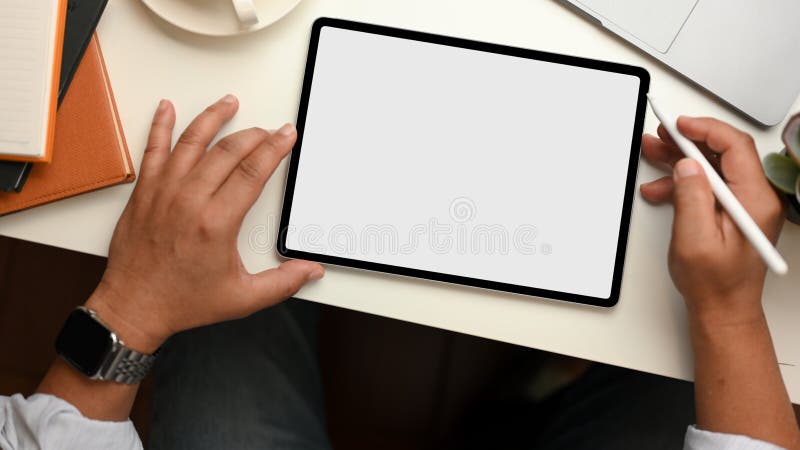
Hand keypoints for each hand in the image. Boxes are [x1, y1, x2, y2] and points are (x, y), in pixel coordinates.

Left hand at [85, 95, 323, 352]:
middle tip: (269, 130)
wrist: (134, 306)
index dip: (275, 148)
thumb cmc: (183, 301)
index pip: (253, 171)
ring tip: (229, 103)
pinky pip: (153, 149)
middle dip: (255, 134)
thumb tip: (311, 270)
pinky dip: (160, 126)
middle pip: (228, 151)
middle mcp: (188, 200)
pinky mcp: (144, 192)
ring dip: (213, 118)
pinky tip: (167, 109)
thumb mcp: (242, 298)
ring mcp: (163, 192)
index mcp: (216, 222)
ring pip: (192, 141)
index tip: (286, 135)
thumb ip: (283, 282)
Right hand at [640, 117, 783, 323]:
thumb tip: (687, 165)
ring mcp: (745, 204)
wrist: (722, 308)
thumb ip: (691, 196)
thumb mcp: (694, 238)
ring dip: (681, 160)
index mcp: (754, 201)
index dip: (704, 129)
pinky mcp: (733, 211)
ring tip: (652, 153)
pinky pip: (709, 184)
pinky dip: (683, 182)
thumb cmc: (713, 283)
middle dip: (688, 141)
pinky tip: (660, 188)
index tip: (678, 124)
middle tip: (660, 135)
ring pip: (713, 167)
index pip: (734, 147)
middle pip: (723, 153)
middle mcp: (756, 199)